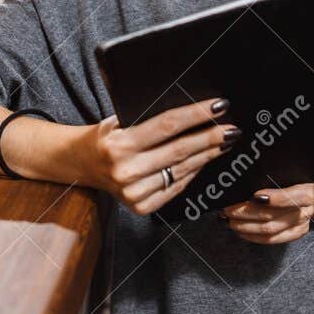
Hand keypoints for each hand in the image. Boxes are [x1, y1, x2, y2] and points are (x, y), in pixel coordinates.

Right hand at [80, 98, 239, 215]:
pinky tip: (204, 161)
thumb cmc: (104, 136)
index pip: (167, 125)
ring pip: (182, 170)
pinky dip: (192, 173)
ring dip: (207, 156)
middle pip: (180, 150)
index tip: (220, 106)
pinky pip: (176, 188)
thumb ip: (146, 119)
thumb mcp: (116, 120)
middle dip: (211, 138)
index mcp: (119, 145)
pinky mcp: (141, 207)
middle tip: (233, 129)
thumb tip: (192, 111)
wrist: (80, 164)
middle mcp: (126, 171)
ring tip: (224, 143)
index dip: (197, 115)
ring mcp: (134, 193)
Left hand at [220, 183, 313, 244]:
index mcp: (304, 193)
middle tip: (227, 209)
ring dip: (245, 226)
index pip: (287, 197)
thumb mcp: (290, 177)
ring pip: (269, 229)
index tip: (252, 195)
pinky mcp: (295, 235)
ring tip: (229, 220)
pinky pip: (271, 240)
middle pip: (271, 215)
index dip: (271, 198)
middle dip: (245, 213)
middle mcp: (303, 211)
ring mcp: (300, 225)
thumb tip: (245, 184)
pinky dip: (253, 236)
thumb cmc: (297, 184)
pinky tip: (240, 231)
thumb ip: (272, 181)